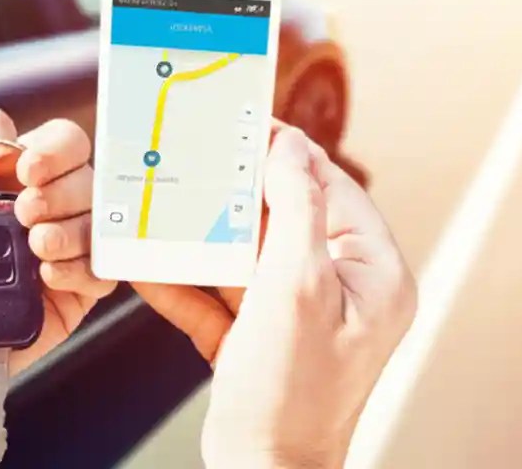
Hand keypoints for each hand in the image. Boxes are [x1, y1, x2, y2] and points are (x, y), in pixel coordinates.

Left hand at [0, 108, 116, 404]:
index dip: (57, 151)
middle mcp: (47, 210)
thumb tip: (18, 141)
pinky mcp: (72, 297)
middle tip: (23, 212)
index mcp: (19, 177)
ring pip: (103, 225)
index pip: (68, 143)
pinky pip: (104, 273)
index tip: (26, 170)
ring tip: (32, 246)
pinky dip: (78, 269)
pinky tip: (44, 275)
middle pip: (92, 180)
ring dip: (69, 230)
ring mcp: (63, 252)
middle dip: (60, 193)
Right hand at [134, 126, 416, 467]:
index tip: (252, 124)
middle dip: (238, 193)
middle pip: (288, 218)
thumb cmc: (290, 397)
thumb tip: (292, 147)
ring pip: (249, 255)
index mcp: (373, 274)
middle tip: (200, 159)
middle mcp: (345, 292)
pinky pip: (225, 295)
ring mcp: (302, 317)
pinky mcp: (262, 340)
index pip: (335, 189)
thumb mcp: (295, 287)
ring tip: (166, 205)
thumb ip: (297, 209)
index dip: (292, 153)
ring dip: (204, 236)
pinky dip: (189, 282)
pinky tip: (149, 265)